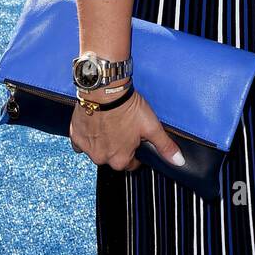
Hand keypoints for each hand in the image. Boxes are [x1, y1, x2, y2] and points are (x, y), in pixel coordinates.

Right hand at [69, 87, 184, 173]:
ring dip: (104, 141)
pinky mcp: (76, 136)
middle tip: (124, 128)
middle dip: (119, 146)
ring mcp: (87, 148)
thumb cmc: (128, 108)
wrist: (104, 91)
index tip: (136, 139)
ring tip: (111, 123)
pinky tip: (96, 124)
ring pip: (98, 150)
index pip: (132, 163)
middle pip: (113, 157)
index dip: (136, 150)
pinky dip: (88, 136)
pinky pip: (81, 142)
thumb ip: (165, 146)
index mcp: (120, 160)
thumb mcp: (152, 127)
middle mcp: (102, 158)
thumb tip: (179, 162)